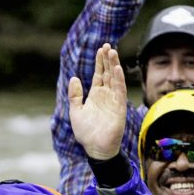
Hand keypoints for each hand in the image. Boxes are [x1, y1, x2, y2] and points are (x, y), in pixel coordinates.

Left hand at [69, 42, 127, 159]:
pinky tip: (117, 69)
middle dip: (108, 60)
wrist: (95, 149)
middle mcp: (106, 96)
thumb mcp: (76, 112)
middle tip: (108, 46)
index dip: (100, 62)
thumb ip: (75, 95)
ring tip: (112, 52)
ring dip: (114, 66)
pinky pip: (119, 92)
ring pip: (115, 79)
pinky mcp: (119, 108)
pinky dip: (119, 80)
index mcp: (96, 95)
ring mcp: (114, 101)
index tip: (100, 49)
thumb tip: (74, 78)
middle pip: (108, 73)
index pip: (99, 74)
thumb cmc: (86, 133)